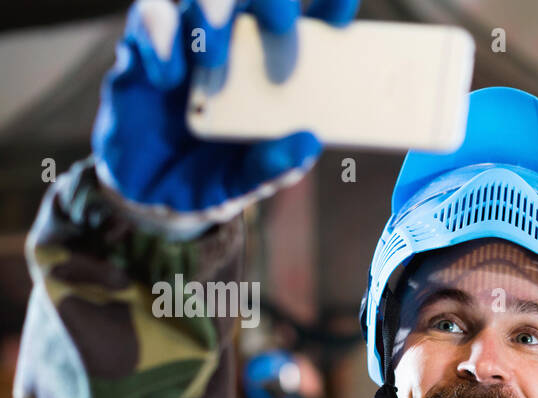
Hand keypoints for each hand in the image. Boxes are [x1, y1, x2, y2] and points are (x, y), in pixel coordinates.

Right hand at [91, 0, 359, 231]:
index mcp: (278, 64)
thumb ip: (274, 165)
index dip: (330, 5)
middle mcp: (237, 39)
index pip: (311, 20)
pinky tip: (170, 78)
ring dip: (212, 12)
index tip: (343, 14)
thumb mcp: (246, 180)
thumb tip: (309, 143)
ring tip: (214, 57)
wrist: (152, 192)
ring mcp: (191, 36)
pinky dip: (161, 41)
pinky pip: (152, 18)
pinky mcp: (147, 45)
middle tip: (282, 23)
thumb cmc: (213, 174)